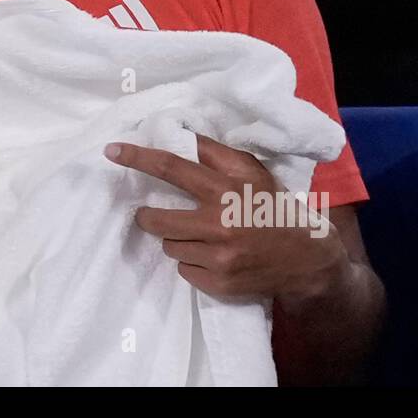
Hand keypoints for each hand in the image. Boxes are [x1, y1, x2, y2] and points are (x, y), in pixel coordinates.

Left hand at [105, 134, 347, 301]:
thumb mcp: (252, 173)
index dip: (138, 158)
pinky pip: (183, 269)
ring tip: (202, 236)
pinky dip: (191, 262)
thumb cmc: (273, 208)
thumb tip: (180, 134)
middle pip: (157, 218)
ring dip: (177, 239)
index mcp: (225, 189)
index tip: (111, 151)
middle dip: (150, 215)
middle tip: (154, 213)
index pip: (171, 167)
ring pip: (169, 245)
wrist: (307, 260)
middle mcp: (219, 223)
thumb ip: (216, 155)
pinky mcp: (217, 282)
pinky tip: (213, 256)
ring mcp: (217, 257)